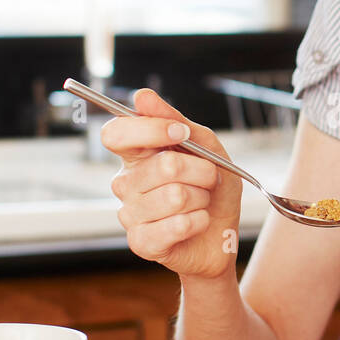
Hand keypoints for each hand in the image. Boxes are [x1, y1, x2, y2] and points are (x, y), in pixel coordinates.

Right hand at [103, 87, 242, 279]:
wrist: (222, 234)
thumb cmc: (212, 189)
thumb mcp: (206, 148)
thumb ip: (176, 120)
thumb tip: (142, 96)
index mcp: (135, 155)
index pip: (116, 133)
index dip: (150, 129)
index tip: (181, 132)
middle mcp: (126, 183)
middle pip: (164, 165)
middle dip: (202, 171)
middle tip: (208, 180)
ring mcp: (130, 214)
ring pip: (176, 196)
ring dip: (202, 198)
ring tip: (201, 203)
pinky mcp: (141, 242)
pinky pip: (176, 225)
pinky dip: (199, 222)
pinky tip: (196, 224)